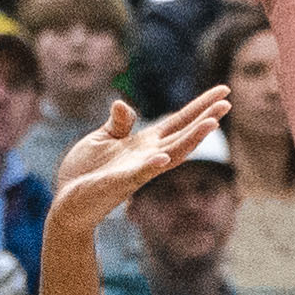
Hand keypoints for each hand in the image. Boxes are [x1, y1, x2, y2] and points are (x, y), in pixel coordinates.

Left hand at [47, 89, 234, 238]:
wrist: (67, 202)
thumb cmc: (86, 172)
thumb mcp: (102, 139)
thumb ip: (118, 123)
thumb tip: (122, 104)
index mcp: (145, 143)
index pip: (179, 121)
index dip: (201, 107)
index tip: (223, 91)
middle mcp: (148, 156)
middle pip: (183, 135)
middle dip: (206, 119)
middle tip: (227, 102)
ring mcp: (137, 170)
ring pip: (171, 154)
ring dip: (192, 140)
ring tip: (212, 124)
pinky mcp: (120, 182)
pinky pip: (139, 173)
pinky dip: (152, 165)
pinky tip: (163, 156)